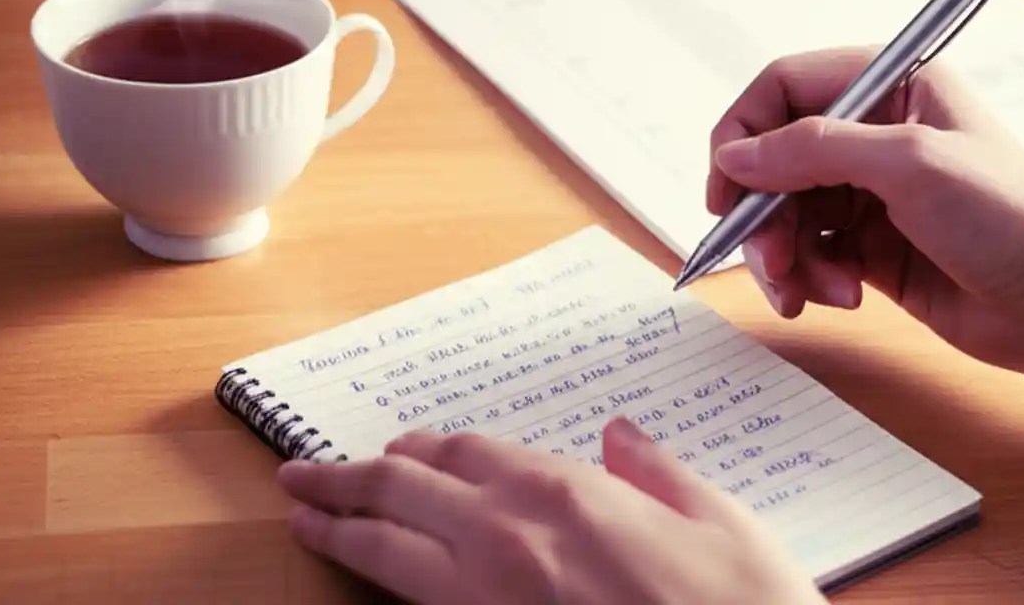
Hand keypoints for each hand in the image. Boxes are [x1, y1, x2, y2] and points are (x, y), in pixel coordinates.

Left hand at [277, 418, 827, 604]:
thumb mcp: (720, 522)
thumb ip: (659, 471)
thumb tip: (622, 435)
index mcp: (566, 494)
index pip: (466, 452)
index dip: (423, 447)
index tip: (397, 448)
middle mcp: (512, 538)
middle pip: (403, 489)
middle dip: (345, 478)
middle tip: (302, 474)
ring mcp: (488, 598)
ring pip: (387, 549)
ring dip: (338, 525)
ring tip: (303, 515)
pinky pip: (411, 601)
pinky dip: (377, 579)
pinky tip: (366, 574)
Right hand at [707, 48, 1023, 372]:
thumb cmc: (1013, 217)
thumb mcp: (909, 165)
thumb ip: (813, 150)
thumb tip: (736, 155)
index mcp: (891, 88)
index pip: (784, 90)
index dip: (744, 134)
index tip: (727, 188)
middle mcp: (876, 136)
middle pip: (775, 162)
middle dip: (762, 214)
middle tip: (769, 259)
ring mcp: (873, 196)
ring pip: (786, 216)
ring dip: (784, 257)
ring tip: (807, 293)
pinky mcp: (874, 251)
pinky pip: (811, 257)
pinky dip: (811, 280)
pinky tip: (842, 299)